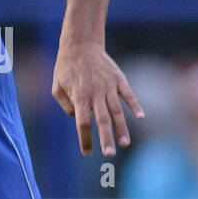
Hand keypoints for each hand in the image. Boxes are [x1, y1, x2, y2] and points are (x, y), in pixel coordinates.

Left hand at [52, 40, 143, 156]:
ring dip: (121, 128)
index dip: (85, 138)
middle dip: (106, 138)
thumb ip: (65, 105)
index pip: (83, 123)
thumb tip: (78, 119)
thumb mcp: (56, 87)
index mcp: (79, 96)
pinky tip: (141, 117)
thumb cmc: (66, 68)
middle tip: (109, 154)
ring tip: (125, 143)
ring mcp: (108, 85)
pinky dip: (135, 105)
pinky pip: (128, 94)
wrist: (81, 44)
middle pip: (102, 119)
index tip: (87, 152)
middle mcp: (95, 92)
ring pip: (117, 110)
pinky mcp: (118, 79)